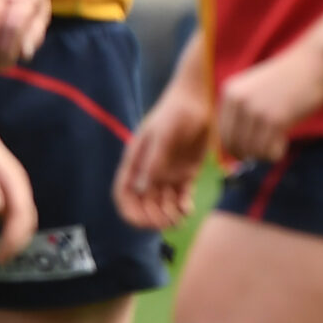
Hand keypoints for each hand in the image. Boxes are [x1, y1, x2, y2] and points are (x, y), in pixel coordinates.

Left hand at [0, 123, 37, 261]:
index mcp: (17, 185)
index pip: (21, 216)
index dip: (13, 237)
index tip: (0, 253)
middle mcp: (21, 192)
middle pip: (28, 221)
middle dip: (17, 243)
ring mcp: (17, 194)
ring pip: (26, 222)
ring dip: (16, 240)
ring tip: (1, 257)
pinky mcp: (10, 197)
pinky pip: (17, 219)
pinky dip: (12, 234)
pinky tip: (2, 244)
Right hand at [112, 75, 213, 230]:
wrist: (198, 100)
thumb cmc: (175, 112)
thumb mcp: (164, 133)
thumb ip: (156, 160)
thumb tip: (143, 188)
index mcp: (136, 163)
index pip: (124, 195)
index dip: (130, 212)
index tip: (143, 222)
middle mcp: (149, 172)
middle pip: (144, 205)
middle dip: (152, 219)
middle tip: (168, 222)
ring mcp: (168, 174)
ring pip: (162, 205)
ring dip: (168, 216)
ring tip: (180, 218)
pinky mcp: (186, 173)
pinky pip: (181, 197)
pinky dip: (182, 207)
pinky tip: (187, 209)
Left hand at [215, 40, 322, 165]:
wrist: (315, 61)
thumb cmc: (290, 78)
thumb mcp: (255, 89)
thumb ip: (241, 110)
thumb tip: (234, 147)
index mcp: (230, 93)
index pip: (223, 134)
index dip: (236, 148)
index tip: (249, 152)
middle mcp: (239, 101)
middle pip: (235, 145)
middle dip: (250, 154)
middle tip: (265, 151)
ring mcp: (256, 110)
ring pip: (253, 150)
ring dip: (265, 154)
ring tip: (277, 144)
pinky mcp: (276, 119)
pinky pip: (269, 150)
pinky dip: (276, 153)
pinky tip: (284, 142)